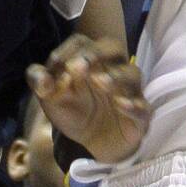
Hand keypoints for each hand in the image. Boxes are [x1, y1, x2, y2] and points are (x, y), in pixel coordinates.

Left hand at [27, 35, 150, 165]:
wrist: (95, 144)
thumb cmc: (75, 112)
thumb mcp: (52, 99)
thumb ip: (41, 84)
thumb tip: (41, 80)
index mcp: (91, 60)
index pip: (82, 42)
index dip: (68, 50)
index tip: (56, 65)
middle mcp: (113, 68)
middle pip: (113, 47)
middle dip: (97, 53)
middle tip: (80, 66)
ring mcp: (129, 91)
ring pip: (132, 73)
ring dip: (117, 76)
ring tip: (100, 83)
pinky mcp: (140, 115)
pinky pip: (143, 107)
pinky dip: (134, 105)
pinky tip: (121, 106)